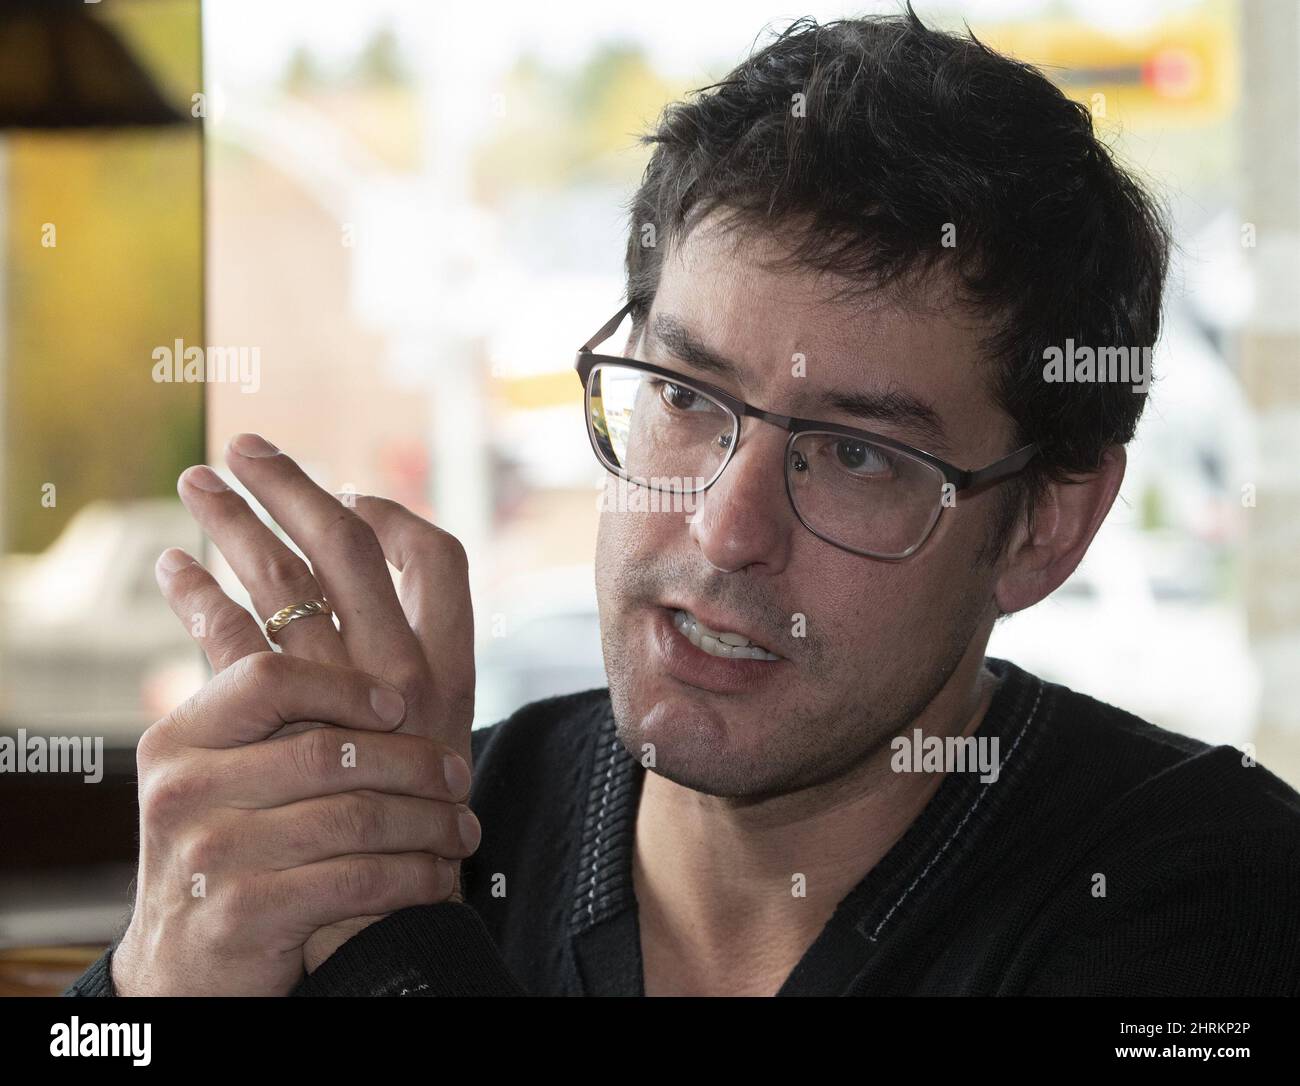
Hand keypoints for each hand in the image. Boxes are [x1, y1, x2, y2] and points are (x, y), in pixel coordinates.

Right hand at [111, 653, 471, 994]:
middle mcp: (183, 790)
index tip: (398, 702)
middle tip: (459, 774)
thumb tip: (344, 619)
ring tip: (461, 829)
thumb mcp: (224, 777)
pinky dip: (413, 876)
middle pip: (327, 749)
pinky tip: (436, 876)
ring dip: (428, 823)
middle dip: (414, 762)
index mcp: (180, 738)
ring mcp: (210, 853)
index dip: (344, 684)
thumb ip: (269, 714)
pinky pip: (359, 879)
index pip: (268, 679)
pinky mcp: (244, 913)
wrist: (184, 972)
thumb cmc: (230, 855)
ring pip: (355, 816)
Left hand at [112, 433, 478, 993]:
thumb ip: (401, 679)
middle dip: (294, 489)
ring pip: (282, 579)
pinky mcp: (281, 726)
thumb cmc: (412, 824)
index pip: (437, 560)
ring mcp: (339, 695)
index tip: (351, 494)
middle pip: (347, 548)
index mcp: (450, 668)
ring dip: (234, 524)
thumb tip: (355, 607)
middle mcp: (402, 670)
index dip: (395, 516)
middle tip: (247, 447)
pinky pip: (230, 639)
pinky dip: (195, 596)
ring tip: (198, 482)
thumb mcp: (430, 742)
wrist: (384, 914)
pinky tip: (171, 568)